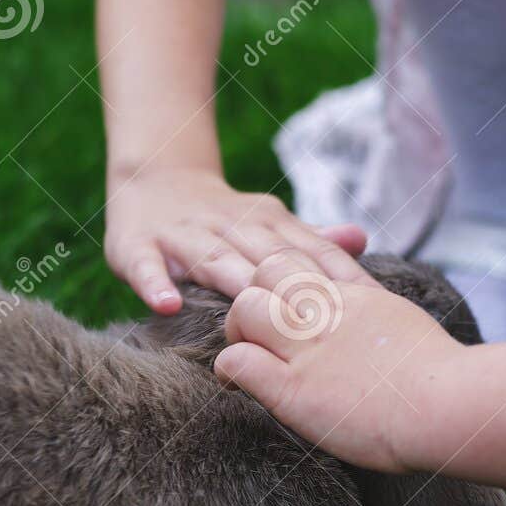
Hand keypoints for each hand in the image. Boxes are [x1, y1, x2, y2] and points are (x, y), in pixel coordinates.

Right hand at [103, 165, 371, 312]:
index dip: (336, 276)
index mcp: (263, 222)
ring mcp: (182, 236)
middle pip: (263, 256)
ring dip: (229, 282)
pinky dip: (155, 284)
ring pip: (210, 259)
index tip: (368, 307)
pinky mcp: (138, 247)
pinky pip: (146, 268)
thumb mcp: (265, 223)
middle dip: (290, 287)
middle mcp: (226, 225)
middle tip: (317, 325)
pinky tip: (167, 305)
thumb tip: (361, 240)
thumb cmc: (219, 220)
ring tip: (246, 314)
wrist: (153, 181)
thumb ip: (309, 238)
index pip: (306, 250)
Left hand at [213, 250, 463, 472]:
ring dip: (237, 330)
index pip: (306, 256)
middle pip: (267, 268)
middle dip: (253, 294)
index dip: (286, 275)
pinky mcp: (293, 389)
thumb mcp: (404, 322)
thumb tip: (373, 313)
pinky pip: (239, 360)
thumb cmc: (443, 377)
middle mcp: (329, 311)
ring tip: (246, 356)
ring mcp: (309, 348)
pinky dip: (230, 370)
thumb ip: (377, 310)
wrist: (449, 405)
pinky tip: (238, 384)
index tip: (285, 301)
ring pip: (245, 306)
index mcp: (357, 295)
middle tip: (257, 331)